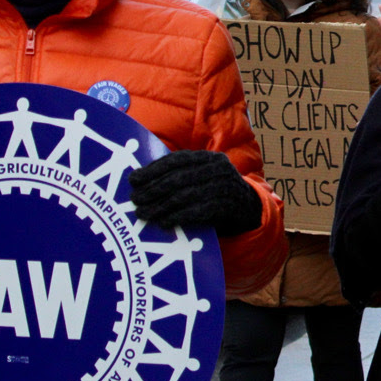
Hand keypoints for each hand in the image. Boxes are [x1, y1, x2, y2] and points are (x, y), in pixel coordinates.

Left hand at [127, 150, 263, 234]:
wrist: (247, 208)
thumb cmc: (213, 193)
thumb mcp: (198, 178)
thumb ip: (178, 176)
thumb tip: (140, 181)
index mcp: (206, 157)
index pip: (175, 160)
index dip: (152, 170)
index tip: (133, 180)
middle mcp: (217, 168)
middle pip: (178, 178)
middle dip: (153, 189)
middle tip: (135, 200)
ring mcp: (224, 186)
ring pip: (186, 195)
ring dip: (162, 206)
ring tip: (144, 214)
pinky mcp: (228, 206)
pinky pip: (199, 211)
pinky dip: (179, 217)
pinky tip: (164, 223)